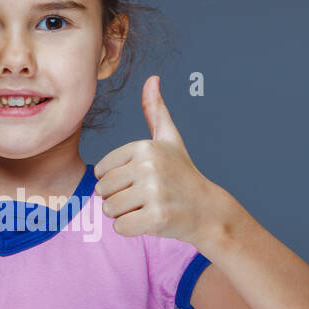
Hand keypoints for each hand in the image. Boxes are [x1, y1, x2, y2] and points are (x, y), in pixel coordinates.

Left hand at [94, 75, 218, 244]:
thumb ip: (155, 110)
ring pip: (110, 210)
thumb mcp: (169, 139)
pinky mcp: (156, 218)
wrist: (206, 210)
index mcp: (145, 147)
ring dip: (124, 215)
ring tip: (147, 208)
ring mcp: (154, 193)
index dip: (116, 180)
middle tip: (144, 197)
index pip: (101, 171)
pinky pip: (120, 228)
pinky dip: (130, 229)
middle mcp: (149, 167)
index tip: (140, 180)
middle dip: (118, 199)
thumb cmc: (182, 174)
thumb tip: (152, 79)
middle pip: (103, 191)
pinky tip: (149, 221)